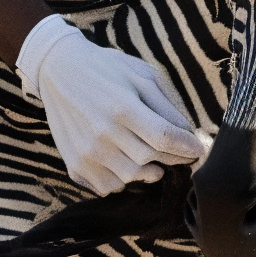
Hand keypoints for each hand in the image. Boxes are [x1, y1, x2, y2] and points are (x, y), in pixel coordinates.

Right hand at [17, 16, 205, 195]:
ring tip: (154, 162)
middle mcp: (103, 133)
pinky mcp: (74, 164)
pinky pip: (107, 186)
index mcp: (122, 107)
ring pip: (131, 177)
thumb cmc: (105, 69)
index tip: (197, 149)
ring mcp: (87, 152)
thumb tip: (187, 134)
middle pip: (151, 159)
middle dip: (172, 158)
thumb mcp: (140, 75)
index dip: (187, 147)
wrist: (58, 70)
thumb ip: (166, 105)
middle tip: (178, 153)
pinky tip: (125, 164)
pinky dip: (122, 181)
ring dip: (149, 172)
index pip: (165, 138)